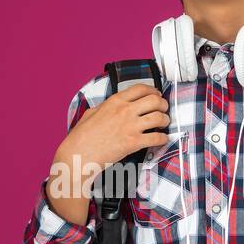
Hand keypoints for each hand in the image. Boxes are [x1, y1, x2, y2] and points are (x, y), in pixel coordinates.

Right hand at [46, 85, 170, 223]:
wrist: (78, 155)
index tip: (157, 94)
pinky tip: (162, 139)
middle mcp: (125, 111)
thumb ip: (105, 106)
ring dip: (165, 120)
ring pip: (159, 117)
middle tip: (163, 109)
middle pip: (154, 100)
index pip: (141, 88)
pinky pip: (157, 138)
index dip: (153, 90)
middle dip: (163, 104)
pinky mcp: (133, 143)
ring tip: (164, 124)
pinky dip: (163, 138)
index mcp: (114, 101)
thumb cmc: (81, 137)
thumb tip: (112, 106)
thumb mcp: (91, 113)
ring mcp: (130, 126)